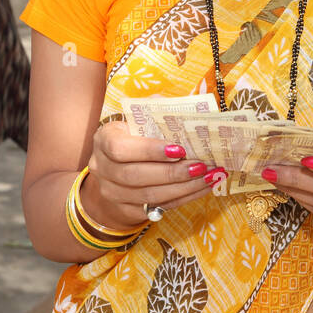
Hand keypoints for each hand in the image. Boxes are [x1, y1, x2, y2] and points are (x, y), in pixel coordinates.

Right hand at [83, 120, 220, 231]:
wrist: (114, 174)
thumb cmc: (134, 139)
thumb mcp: (138, 122)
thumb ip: (158, 111)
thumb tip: (193, 102)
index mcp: (104, 139)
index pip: (120, 147)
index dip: (149, 150)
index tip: (179, 149)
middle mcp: (102, 168)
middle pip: (136, 175)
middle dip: (173, 172)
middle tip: (202, 166)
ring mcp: (112, 193)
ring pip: (149, 195)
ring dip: (184, 187)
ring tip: (210, 177)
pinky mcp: (126, 210)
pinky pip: (158, 207)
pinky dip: (184, 198)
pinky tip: (203, 188)